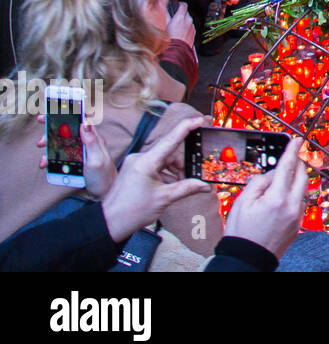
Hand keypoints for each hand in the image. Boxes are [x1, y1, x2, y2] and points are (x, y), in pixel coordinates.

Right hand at [35, 115, 115, 195]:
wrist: (105, 194)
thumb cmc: (104, 177)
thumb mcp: (97, 159)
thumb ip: (91, 141)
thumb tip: (86, 122)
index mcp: (93, 139)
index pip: (81, 120)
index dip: (69, 111)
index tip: (56, 106)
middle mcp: (86, 143)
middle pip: (67, 130)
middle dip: (53, 126)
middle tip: (41, 123)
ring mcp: (79, 153)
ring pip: (60, 143)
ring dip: (49, 143)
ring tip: (40, 147)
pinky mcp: (74, 162)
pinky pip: (59, 157)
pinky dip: (50, 159)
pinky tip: (45, 165)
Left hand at [101, 116, 208, 242]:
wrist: (108, 223)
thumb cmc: (132, 211)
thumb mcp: (164, 199)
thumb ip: (186, 188)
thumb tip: (204, 185)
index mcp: (146, 162)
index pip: (171, 139)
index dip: (187, 127)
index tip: (199, 120)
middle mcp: (139, 158)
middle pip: (169, 153)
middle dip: (182, 164)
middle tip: (193, 178)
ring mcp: (135, 164)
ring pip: (162, 160)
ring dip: (173, 171)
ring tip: (179, 186)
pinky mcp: (133, 170)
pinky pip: (154, 167)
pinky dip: (164, 174)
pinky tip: (169, 187)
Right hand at [166, 3, 194, 47]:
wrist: (177, 51)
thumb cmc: (169, 39)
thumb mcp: (165, 25)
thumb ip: (166, 15)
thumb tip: (165, 9)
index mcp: (181, 17)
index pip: (183, 5)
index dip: (180, 4)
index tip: (177, 6)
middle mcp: (188, 20)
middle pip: (186, 13)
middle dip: (180, 14)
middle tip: (174, 19)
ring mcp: (192, 26)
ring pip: (188, 20)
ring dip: (183, 22)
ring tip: (176, 28)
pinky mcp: (194, 32)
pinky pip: (190, 27)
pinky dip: (186, 28)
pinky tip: (180, 33)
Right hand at [223, 136, 307, 258]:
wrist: (247, 259)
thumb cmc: (241, 232)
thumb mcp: (242, 202)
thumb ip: (259, 182)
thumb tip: (272, 174)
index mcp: (277, 198)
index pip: (287, 167)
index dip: (292, 150)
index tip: (298, 139)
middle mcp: (292, 206)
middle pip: (302, 176)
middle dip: (297, 164)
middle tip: (290, 158)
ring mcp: (297, 216)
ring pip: (302, 190)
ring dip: (295, 181)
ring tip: (280, 181)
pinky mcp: (298, 225)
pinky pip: (300, 203)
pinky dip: (293, 195)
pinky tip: (281, 198)